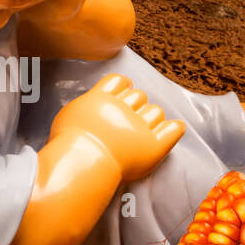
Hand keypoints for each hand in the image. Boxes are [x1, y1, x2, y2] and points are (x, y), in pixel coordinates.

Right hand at [50, 74, 183, 181]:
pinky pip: (172, 130)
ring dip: (152, 117)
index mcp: (103, 98)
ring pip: (156, 111)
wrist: (82, 163)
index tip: (123, 95)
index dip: (124, 87)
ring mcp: (140, 126)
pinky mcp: (153, 146)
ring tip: (143, 130)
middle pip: (140, 96)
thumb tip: (97, 100)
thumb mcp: (71, 114)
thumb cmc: (69, 145)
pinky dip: (174, 128)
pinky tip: (174, 128)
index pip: (121, 81)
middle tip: (128, 121)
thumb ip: (88, 104)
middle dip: (136, 105)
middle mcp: (124, 108)